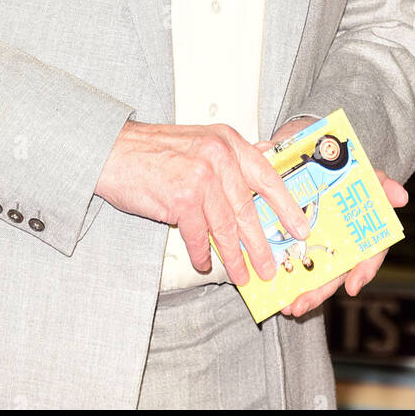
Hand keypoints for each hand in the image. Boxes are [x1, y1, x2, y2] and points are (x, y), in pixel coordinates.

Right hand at [95, 120, 313, 285]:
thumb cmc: (155, 150)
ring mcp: (201, 177)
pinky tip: (203, 262)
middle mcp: (218, 156)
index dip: (286, 206)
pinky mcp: (181, 199)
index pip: (267, 176)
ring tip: (242, 275)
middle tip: (271, 266)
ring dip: (235, 257)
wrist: (114, 151)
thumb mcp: (201, 140)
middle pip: (248, 209)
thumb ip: (233, 152)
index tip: (300, 228)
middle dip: (262, 244)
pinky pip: (199, 235)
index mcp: (227, 141)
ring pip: (226, 227)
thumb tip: (267, 153)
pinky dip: (202, 252)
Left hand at [277, 170, 407, 317]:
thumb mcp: (375, 181)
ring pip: (315, 276)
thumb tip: (400, 196)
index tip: (352, 287)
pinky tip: (276, 290)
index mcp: (365, 240)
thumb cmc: (360, 184)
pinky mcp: (305, 242)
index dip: (362, 273)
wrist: (337, 172)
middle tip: (300, 306)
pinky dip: (288, 276)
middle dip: (318, 293)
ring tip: (287, 307)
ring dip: (302, 294)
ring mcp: (325, 249)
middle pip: (334, 276)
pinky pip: (297, 261)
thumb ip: (385, 187)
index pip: (368, 259)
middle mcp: (345, 250)